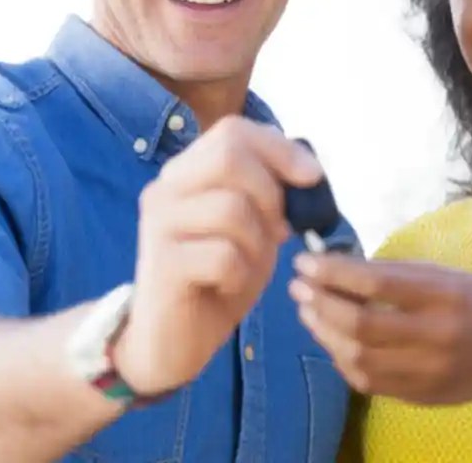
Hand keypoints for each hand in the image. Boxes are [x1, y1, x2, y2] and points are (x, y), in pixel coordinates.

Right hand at [114, 116, 321, 395]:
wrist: (170, 341)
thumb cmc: (218, 279)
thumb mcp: (254, 229)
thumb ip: (272, 195)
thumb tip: (307, 173)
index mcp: (187, 173)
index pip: (233, 131)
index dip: (279, 148)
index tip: (312, 178)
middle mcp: (165, 189)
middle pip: (229, 156)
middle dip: (271, 193)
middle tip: (279, 230)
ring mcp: (159, 225)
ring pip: (231, 208)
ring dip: (258, 243)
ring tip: (247, 265)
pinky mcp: (162, 264)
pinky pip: (224, 256)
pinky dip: (241, 275)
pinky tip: (228, 286)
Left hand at [288, 254, 471, 404]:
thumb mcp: (446, 276)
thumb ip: (397, 273)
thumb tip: (339, 266)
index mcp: (444, 296)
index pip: (377, 282)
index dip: (333, 272)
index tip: (306, 261)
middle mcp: (435, 335)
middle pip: (361, 324)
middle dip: (321, 303)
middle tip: (298, 287)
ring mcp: (425, 370)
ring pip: (357, 357)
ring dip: (323, 332)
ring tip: (308, 311)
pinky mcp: (417, 394)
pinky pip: (365, 380)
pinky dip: (340, 358)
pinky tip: (331, 339)